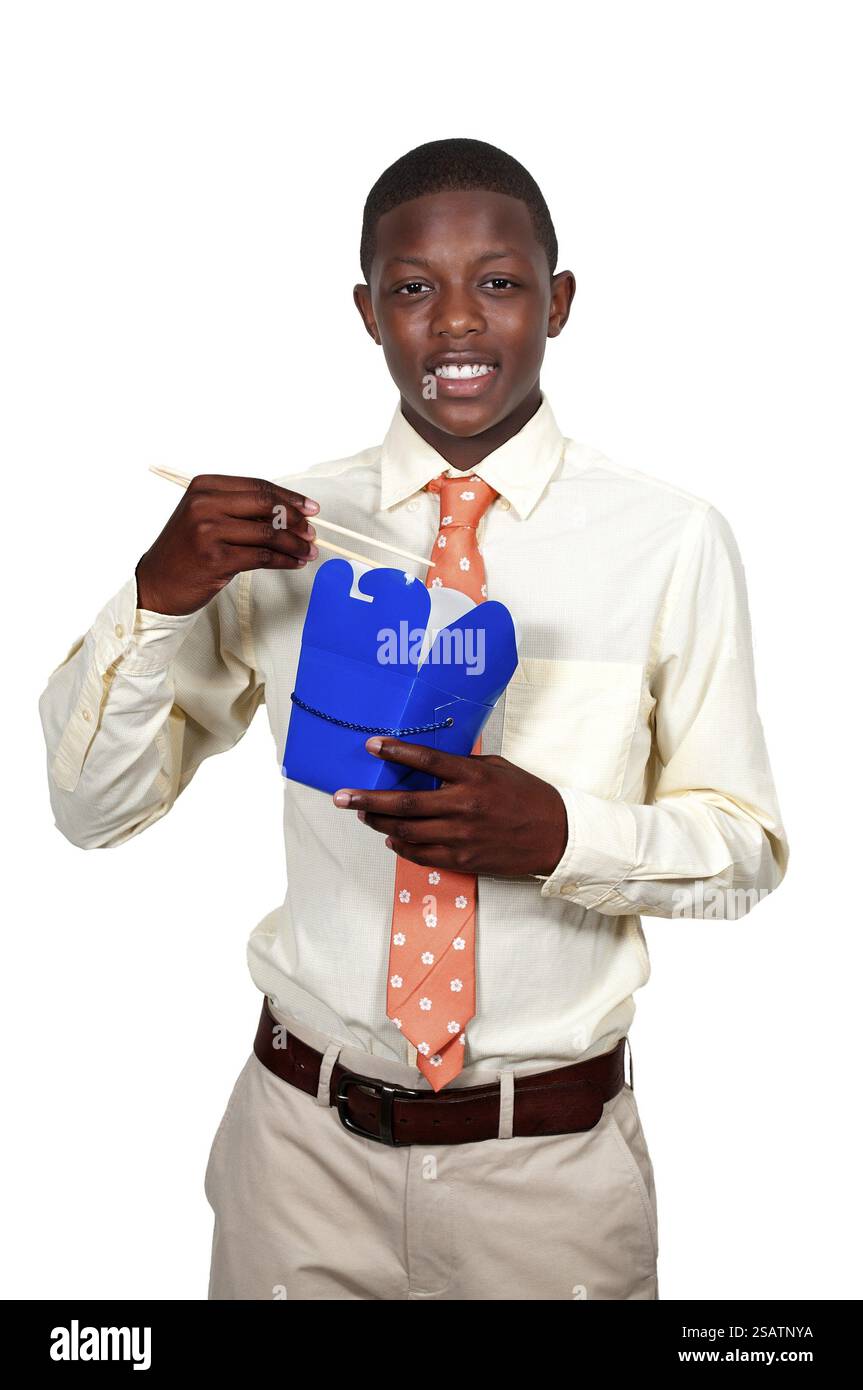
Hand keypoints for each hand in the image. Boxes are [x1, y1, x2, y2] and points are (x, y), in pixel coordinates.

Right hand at [135, 474, 320, 614]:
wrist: (157, 583)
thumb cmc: (186, 551)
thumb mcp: (205, 518)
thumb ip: (239, 509)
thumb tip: (287, 512)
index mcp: (204, 487)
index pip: (258, 487)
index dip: (289, 497)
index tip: (310, 508)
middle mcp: (204, 504)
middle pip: (266, 505)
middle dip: (296, 519)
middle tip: (312, 532)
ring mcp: (209, 531)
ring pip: (267, 533)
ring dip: (294, 544)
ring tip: (308, 551)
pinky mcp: (216, 559)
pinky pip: (263, 557)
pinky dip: (284, 560)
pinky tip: (294, 563)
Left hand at [333, 737, 568, 877]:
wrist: (556, 837)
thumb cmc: (528, 797)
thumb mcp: (499, 769)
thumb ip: (463, 766)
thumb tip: (427, 763)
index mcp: (473, 777)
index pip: (426, 760)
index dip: (395, 751)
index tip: (371, 745)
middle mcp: (463, 806)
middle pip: (404, 803)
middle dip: (367, 799)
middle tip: (342, 796)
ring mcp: (461, 836)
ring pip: (405, 830)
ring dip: (378, 822)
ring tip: (362, 814)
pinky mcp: (462, 859)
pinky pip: (420, 854)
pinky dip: (400, 846)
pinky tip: (390, 837)